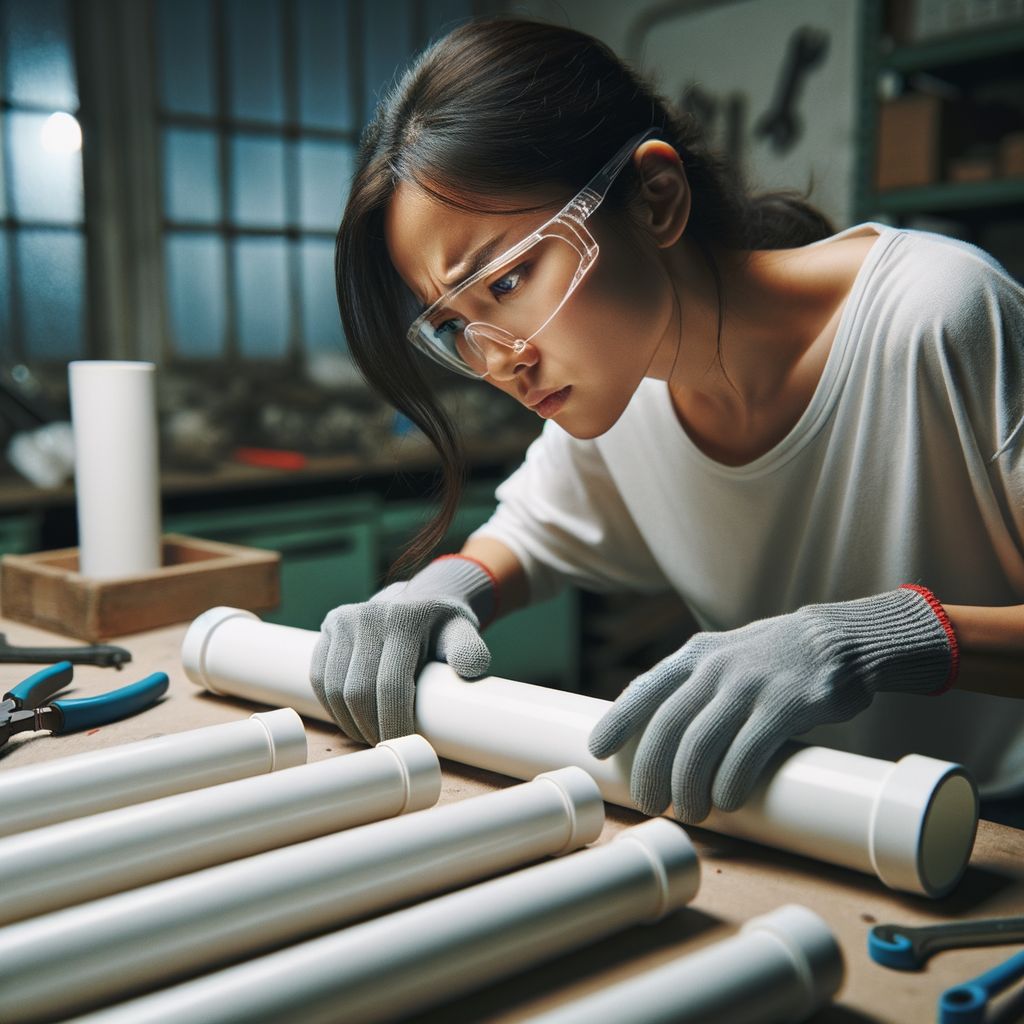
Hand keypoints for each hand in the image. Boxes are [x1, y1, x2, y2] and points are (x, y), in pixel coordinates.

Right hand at [310, 556, 494, 744]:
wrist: (420, 599)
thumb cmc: (444, 628)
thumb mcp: (464, 633)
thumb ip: (471, 651)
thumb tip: (469, 671)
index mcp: (405, 620)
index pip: (391, 686)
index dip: (394, 724)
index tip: (402, 745)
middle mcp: (370, 616)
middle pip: (358, 691)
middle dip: (370, 728)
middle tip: (384, 744)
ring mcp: (345, 619)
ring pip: (333, 688)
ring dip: (348, 721)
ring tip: (367, 734)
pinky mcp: (330, 626)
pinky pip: (319, 676)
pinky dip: (330, 704)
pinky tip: (348, 716)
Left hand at [588, 586, 956, 823]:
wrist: (836, 640)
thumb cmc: (768, 660)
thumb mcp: (720, 657)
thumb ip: (689, 687)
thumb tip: (650, 739)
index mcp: (693, 656)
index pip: (645, 689)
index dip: (618, 720)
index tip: (598, 751)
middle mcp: (715, 667)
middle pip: (668, 727)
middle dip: (653, 771)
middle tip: (651, 804)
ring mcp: (750, 684)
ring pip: (701, 744)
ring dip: (690, 786)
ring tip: (691, 811)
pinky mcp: (786, 704)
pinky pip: (747, 751)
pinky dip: (731, 781)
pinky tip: (727, 800)